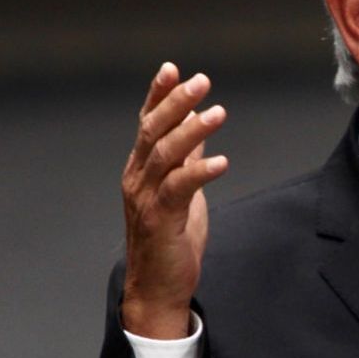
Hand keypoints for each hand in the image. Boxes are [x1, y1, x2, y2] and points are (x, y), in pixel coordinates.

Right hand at [119, 62, 230, 337]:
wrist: (156, 289)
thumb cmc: (169, 240)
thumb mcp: (181, 190)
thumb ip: (187, 157)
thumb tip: (200, 123)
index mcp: (140, 169)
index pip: (147, 123)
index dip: (158, 95)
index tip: (173, 68)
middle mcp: (137, 179)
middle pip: (153, 131)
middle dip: (176, 103)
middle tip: (201, 81)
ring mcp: (145, 199)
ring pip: (165, 155)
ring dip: (192, 131)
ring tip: (219, 112)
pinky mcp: (160, 220)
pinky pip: (179, 189)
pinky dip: (199, 172)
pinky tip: (221, 161)